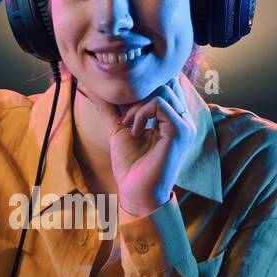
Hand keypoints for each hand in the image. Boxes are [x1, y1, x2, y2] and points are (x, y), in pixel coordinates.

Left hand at [77, 76, 195, 216]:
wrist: (136, 192)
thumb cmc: (130, 166)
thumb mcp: (118, 128)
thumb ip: (110, 106)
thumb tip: (92, 86)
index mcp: (173, 117)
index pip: (163, 85)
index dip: (139, 90)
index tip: (122, 112)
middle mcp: (183, 118)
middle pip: (162, 84)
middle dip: (136, 96)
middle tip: (123, 119)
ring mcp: (184, 125)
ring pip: (161, 91)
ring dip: (137, 106)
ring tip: (128, 125)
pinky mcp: (180, 132)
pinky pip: (160, 104)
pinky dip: (141, 113)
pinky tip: (134, 131)